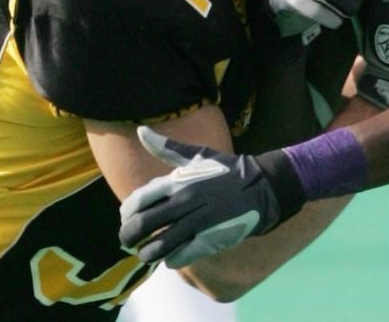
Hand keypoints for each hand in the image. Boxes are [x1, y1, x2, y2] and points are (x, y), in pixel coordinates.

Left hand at [118, 127, 302, 267]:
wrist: (261, 187)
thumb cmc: (226, 171)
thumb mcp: (198, 156)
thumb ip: (167, 148)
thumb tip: (140, 130)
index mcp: (178, 182)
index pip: (137, 202)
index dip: (127, 214)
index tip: (129, 217)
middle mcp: (185, 202)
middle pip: (141, 226)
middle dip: (128, 237)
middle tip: (130, 240)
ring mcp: (197, 223)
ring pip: (157, 247)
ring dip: (147, 253)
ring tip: (148, 252)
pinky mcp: (210, 240)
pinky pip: (179, 257)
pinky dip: (171, 259)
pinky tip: (172, 254)